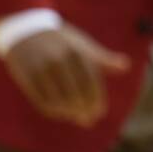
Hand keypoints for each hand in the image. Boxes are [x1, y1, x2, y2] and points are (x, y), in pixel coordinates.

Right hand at [2, 25, 130, 127]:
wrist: (26, 30)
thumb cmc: (61, 41)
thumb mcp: (83, 45)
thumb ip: (103, 59)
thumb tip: (126, 67)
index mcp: (76, 53)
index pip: (90, 83)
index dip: (96, 100)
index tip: (99, 113)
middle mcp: (59, 61)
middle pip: (75, 94)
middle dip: (84, 110)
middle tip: (89, 121)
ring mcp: (41, 70)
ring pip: (58, 100)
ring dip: (69, 113)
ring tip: (76, 116)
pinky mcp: (26, 78)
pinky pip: (42, 101)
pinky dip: (53, 110)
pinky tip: (61, 113)